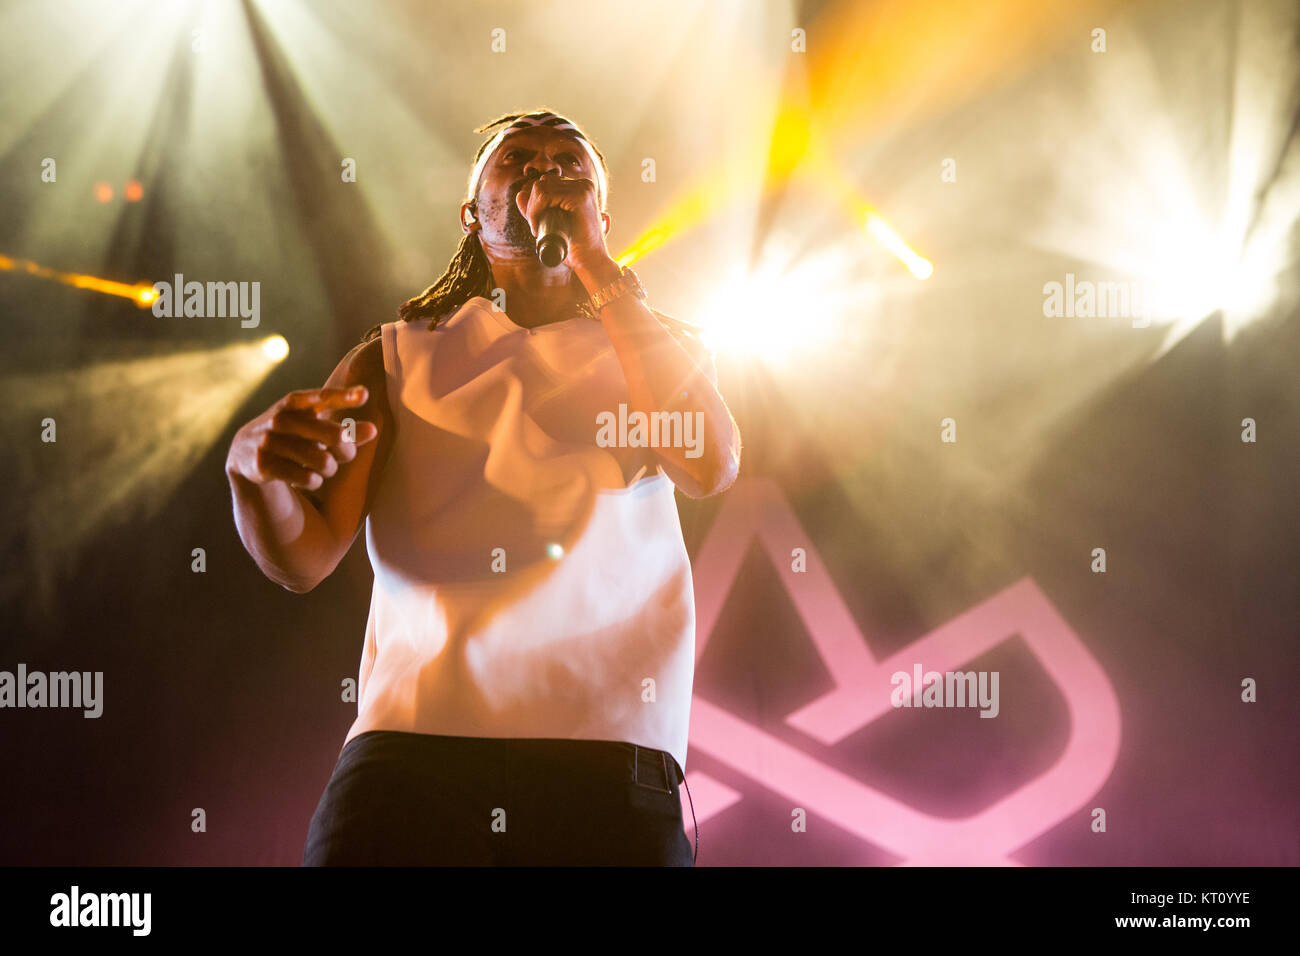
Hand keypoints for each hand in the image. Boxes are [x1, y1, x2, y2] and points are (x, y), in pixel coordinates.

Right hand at [226, 386, 377, 490]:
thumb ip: (343, 428)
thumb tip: (374, 430)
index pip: (322, 397)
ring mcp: (270, 441)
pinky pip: (306, 478)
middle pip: (333, 435)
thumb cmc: (291, 435)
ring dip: (330, 468)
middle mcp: (281, 419)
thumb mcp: (312, 426)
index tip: (365, 395)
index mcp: (294, 403)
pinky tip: (311, 479)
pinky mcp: (264, 465)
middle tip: (346, 454)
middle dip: (347, 449)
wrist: (244, 452)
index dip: (343, 397)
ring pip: (322, 460)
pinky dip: (315, 481)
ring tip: (325, 467)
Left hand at [515, 170, 609, 270]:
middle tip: (535, 227)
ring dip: (532, 209)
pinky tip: (537, 226)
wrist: (590, 261)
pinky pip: (546, 196)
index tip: (535, 224)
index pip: (547, 183)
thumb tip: (519, 195)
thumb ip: (536, 209)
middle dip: (532, 205)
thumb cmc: (573, 246)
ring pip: (541, 187)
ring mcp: (583, 189)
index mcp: (580, 187)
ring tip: (536, 228)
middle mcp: (584, 184)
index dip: (535, 202)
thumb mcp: (551, 224)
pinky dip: (535, 210)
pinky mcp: (580, 197)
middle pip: (543, 183)